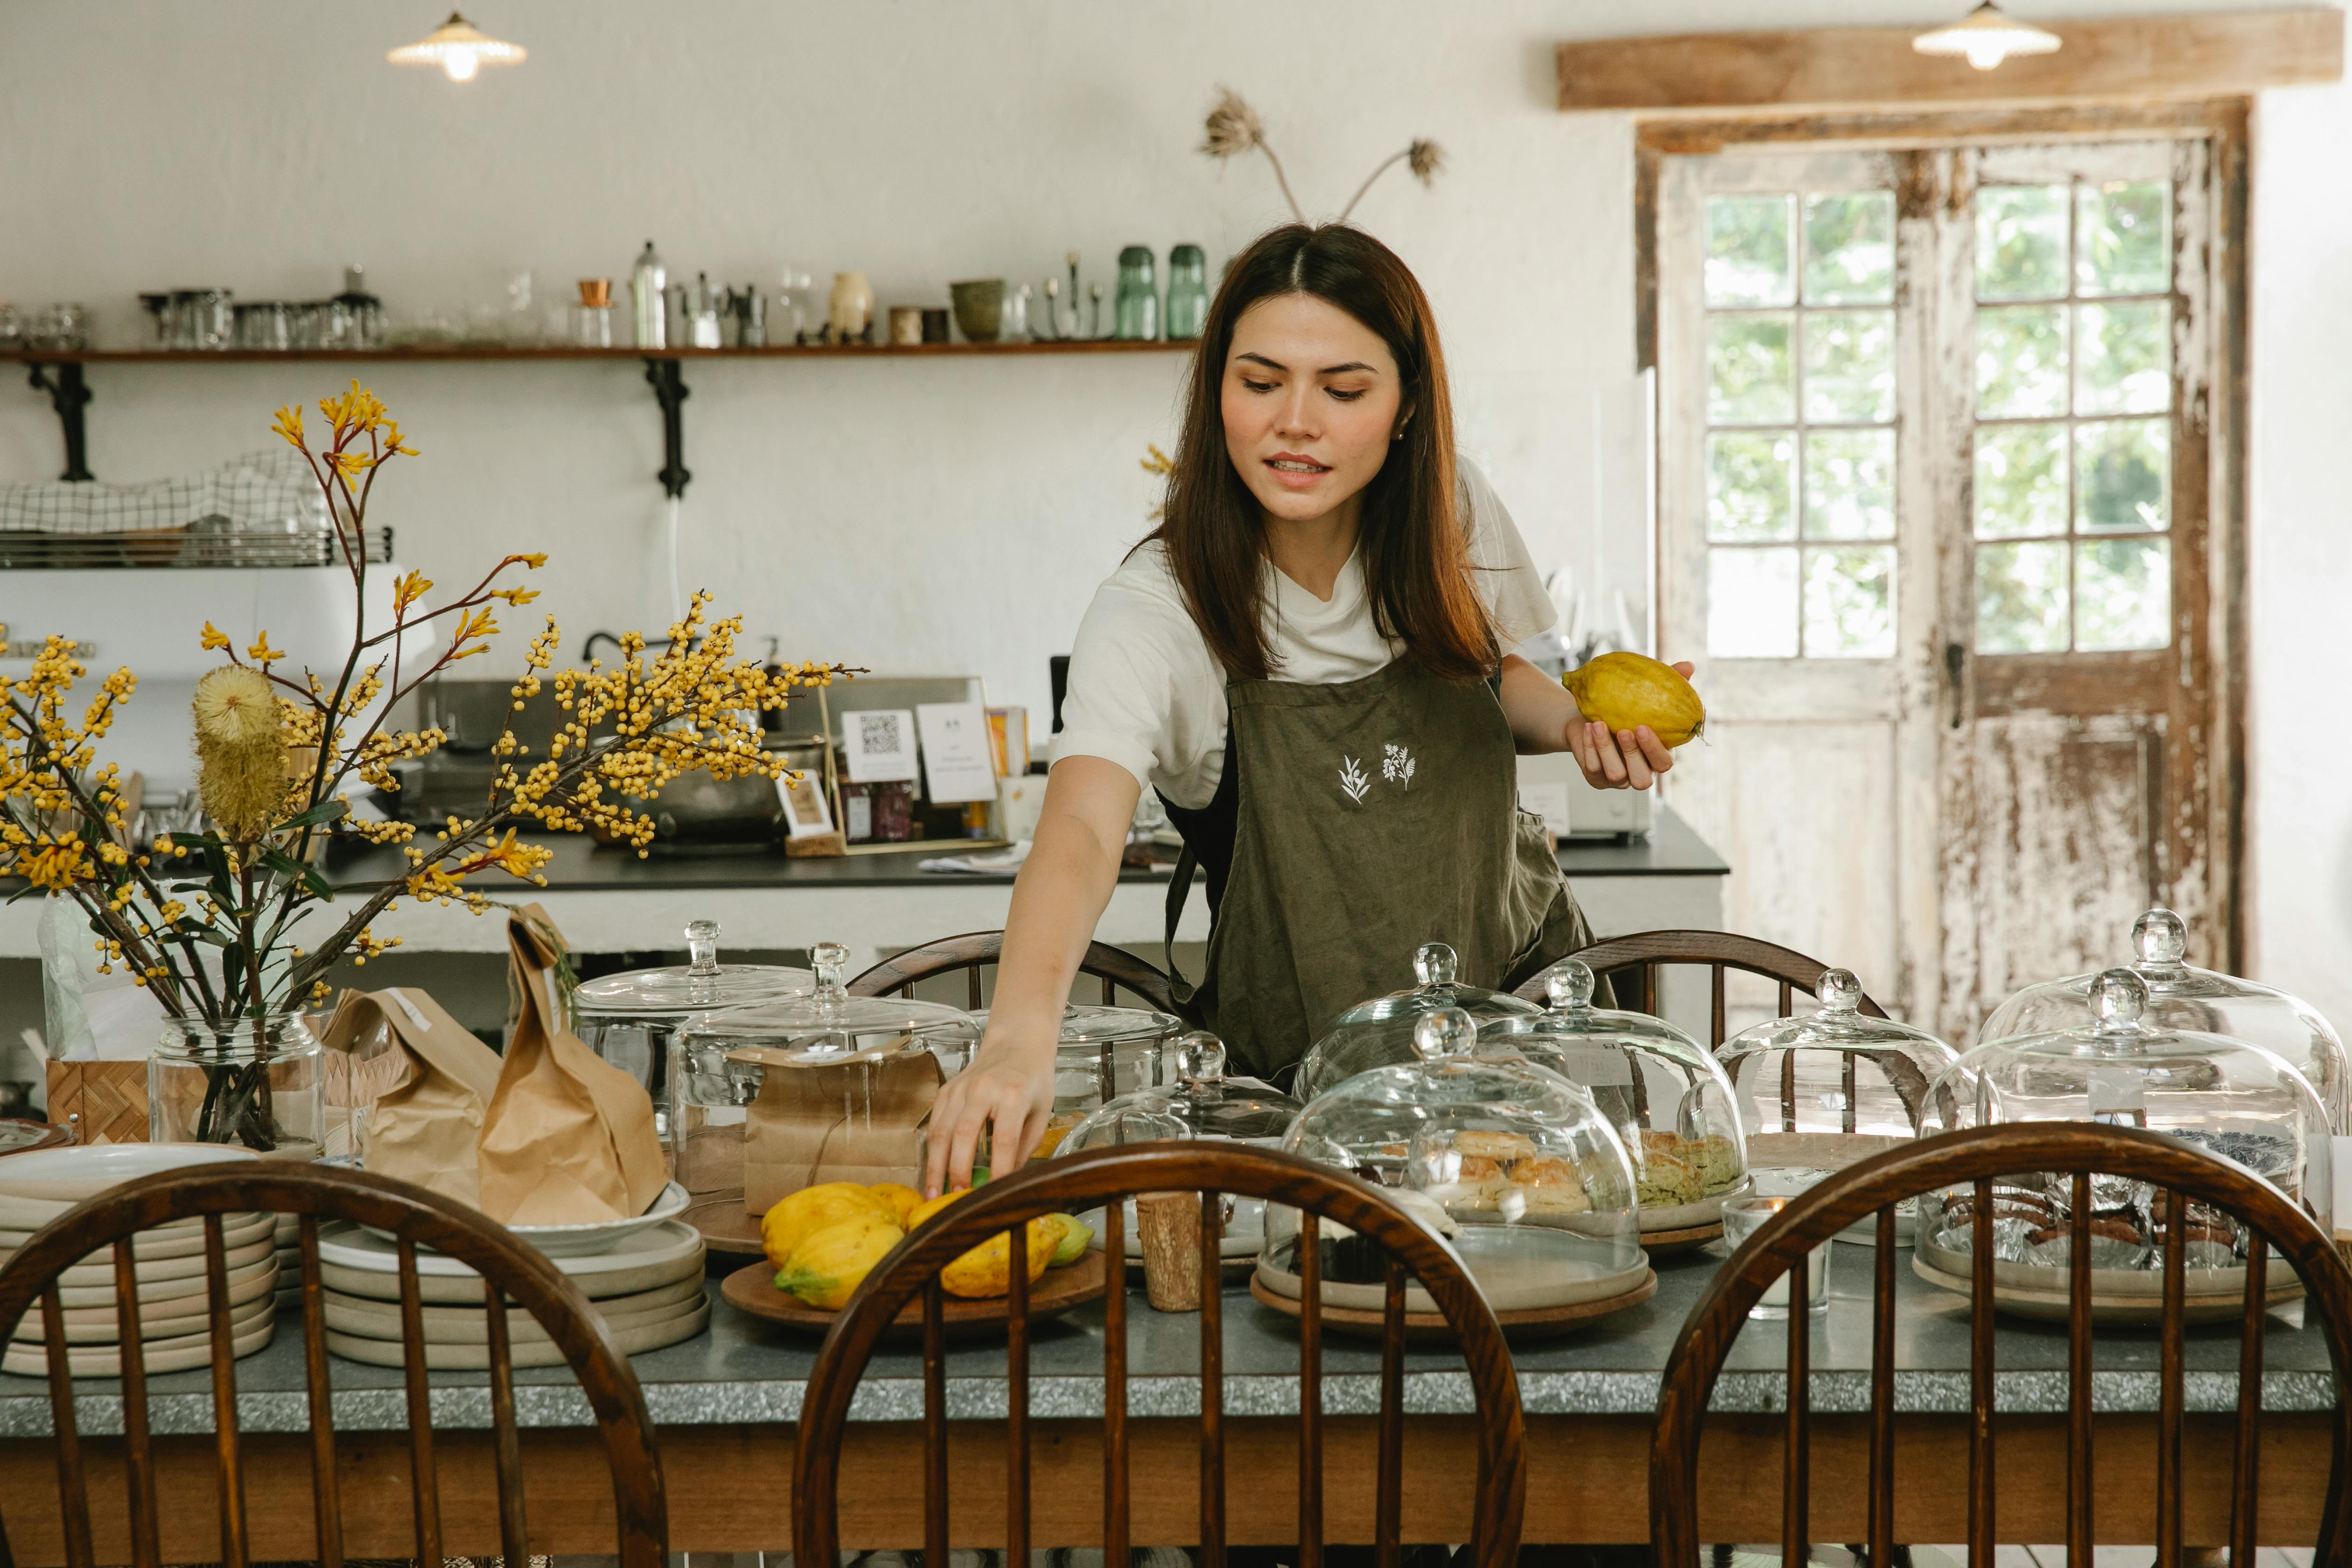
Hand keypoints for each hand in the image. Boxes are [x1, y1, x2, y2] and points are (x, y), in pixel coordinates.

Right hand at [921, 1037, 1054, 1196]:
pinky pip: (934, 1123)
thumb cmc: (1032, 1079)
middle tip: (956, 1197)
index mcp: (1014, 1095)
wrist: (1016, 1045)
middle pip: (964, 1134)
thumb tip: (1007, 1181)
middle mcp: (984, 1089)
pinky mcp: (947, 1090)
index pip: (1004, 1139)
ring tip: (934, 1192)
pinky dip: (931, 1149)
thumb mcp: (1042, 1112)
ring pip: (941, 1130)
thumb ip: (1025, 1147)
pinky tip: (932, 1169)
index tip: (993, 1194)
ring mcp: (961, 1088)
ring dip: (936, 1165)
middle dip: (958, 1171)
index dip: (999, 1170)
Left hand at [1567, 661, 1693, 790]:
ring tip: (1598, 724)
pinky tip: (1589, 728)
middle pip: (1642, 780)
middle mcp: (1639, 771)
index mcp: (1656, 756)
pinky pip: (1593, 769)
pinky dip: (1590, 748)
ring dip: (1606, 749)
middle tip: (1623, 730)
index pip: (1664, 764)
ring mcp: (1617, 778)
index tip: (1642, 727)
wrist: (1588, 716)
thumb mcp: (1645, 693)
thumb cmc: (1623, 706)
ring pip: (1615, 774)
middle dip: (1633, 754)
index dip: (1655, 750)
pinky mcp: (1596, 778)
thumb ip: (1669, 681)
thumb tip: (1688, 666)